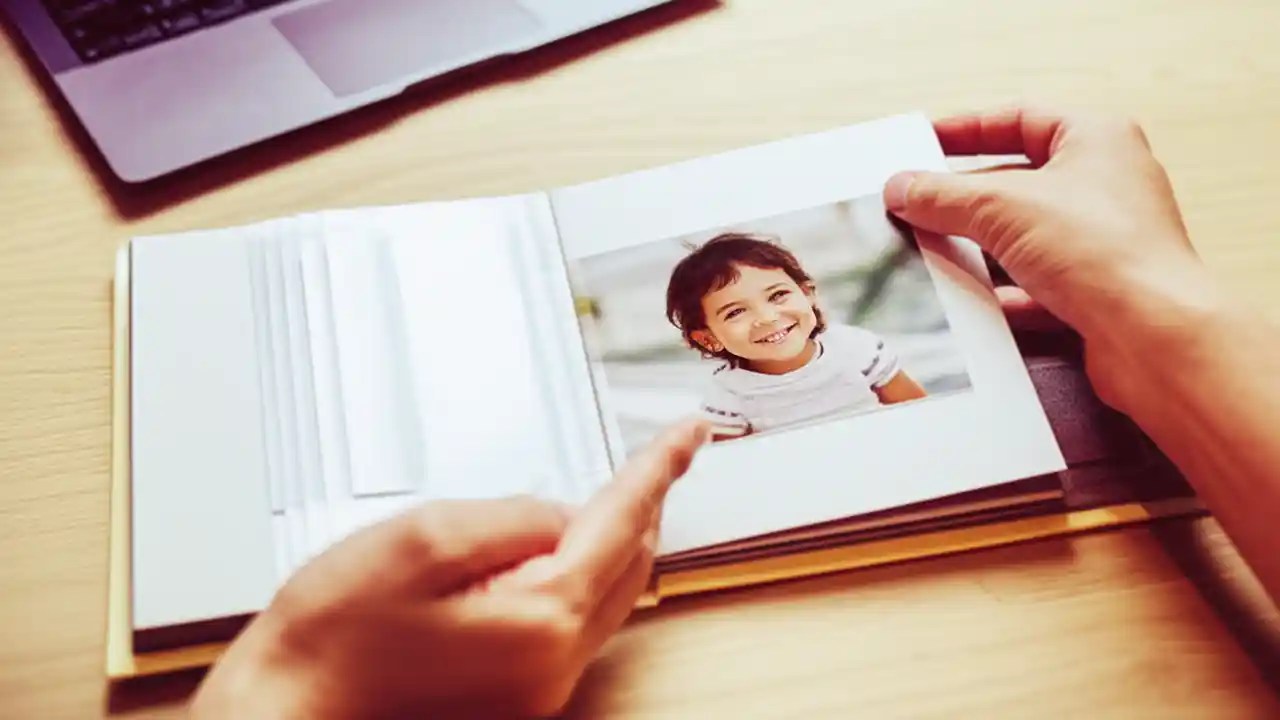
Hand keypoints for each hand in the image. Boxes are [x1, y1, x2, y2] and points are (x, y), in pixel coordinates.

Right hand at [191, 418, 710, 719]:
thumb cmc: (334, 636)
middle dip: (644, 503)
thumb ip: (513, 516)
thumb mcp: (423, 538)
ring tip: (614, 490)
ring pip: (606, 595)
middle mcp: (553, 664)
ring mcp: (538, 687)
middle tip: (660, 455)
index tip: (688, 434)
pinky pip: (572, 622)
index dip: (658, 468)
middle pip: (629, 564)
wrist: (289, 711)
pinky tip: (556, 549)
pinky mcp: (516, 695)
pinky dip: (579, 575)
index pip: (622, 524)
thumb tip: (563, 513)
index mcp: (540, 619)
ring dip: (615, 538)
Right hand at [883, 107, 1221, 408]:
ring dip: (977, 248)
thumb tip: (902, 188)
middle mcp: (1105, 185)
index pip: (1018, 119)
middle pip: (1015, 181)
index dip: (965, 129)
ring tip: (928, 252)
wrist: (1155, 337)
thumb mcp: (1002, 206)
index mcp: (1096, 140)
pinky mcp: (1094, 293)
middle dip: (962, 197)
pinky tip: (967, 303)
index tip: (921, 143)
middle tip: (913, 204)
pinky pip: (1033, 287)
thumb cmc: (1106, 252)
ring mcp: (1101, 242)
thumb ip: (943, 195)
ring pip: (1022, 237)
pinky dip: (999, 294)